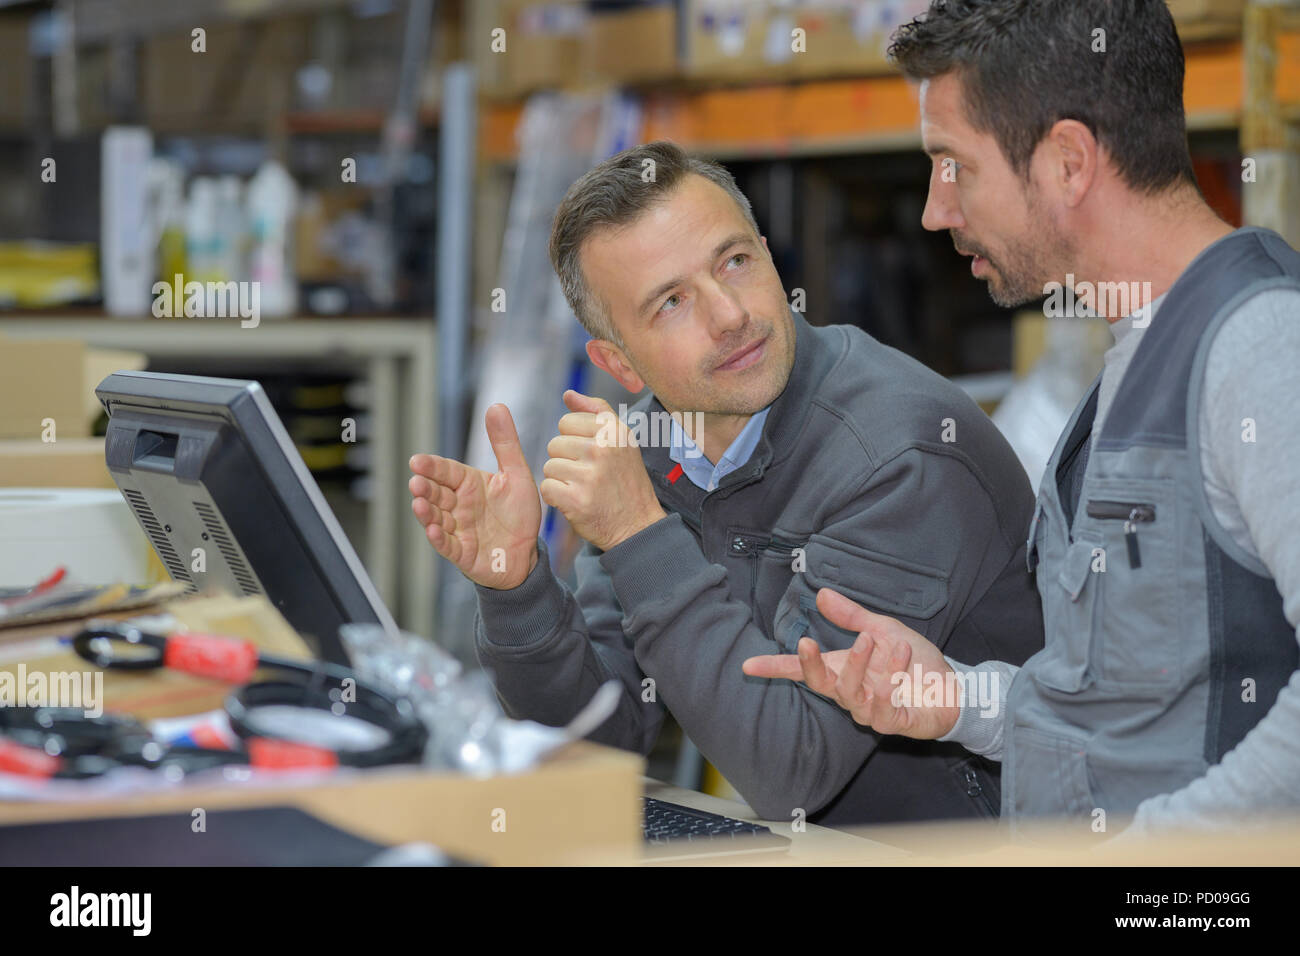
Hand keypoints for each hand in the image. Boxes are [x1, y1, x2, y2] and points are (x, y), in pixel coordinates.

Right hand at [409, 403, 540, 589]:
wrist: (528, 554)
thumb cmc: (519, 514)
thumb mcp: (517, 475)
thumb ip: (505, 443)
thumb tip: (496, 406)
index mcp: (470, 485)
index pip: (447, 472)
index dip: (432, 467)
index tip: (417, 461)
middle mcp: (459, 506)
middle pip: (437, 494)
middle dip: (425, 488)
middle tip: (416, 482)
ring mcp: (458, 529)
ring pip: (436, 518)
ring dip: (426, 512)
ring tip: (419, 503)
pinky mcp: (462, 552)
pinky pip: (447, 545)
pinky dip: (438, 538)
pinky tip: (432, 529)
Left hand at [538, 390, 666, 551]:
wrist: (638, 525)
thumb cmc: (626, 480)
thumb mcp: (621, 440)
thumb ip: (595, 412)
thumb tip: (568, 394)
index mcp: (613, 431)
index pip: (567, 422)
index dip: (574, 440)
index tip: (592, 456)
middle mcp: (602, 449)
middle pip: (555, 443)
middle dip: (566, 460)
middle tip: (588, 476)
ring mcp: (589, 475)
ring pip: (549, 466)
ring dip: (561, 479)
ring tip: (583, 488)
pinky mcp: (576, 499)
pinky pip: (547, 487)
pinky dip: (556, 497)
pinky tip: (575, 501)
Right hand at [742, 588, 959, 738]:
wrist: (952, 687)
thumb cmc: (914, 662)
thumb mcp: (882, 629)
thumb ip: (851, 617)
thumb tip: (820, 593)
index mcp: (843, 669)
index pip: (802, 671)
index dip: (774, 668)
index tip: (747, 665)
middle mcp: (851, 691)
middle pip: (819, 684)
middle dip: (809, 665)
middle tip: (805, 642)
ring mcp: (871, 709)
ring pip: (849, 694)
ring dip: (858, 665)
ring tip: (872, 639)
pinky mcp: (894, 722)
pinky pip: (883, 708)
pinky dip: (890, 681)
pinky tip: (901, 659)